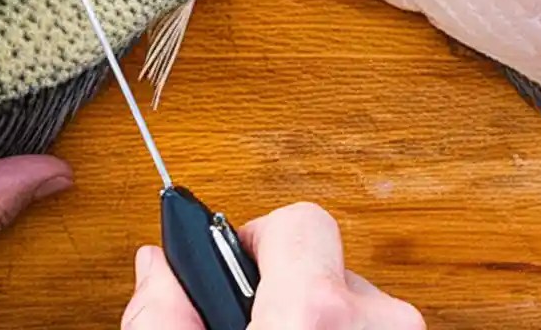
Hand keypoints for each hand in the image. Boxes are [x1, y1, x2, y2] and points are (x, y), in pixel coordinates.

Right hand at [122, 203, 424, 328]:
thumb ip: (161, 316)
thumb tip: (158, 270)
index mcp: (316, 315)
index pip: (300, 222)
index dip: (255, 244)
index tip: (234, 278)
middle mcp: (382, 323)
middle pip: (329, 266)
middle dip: (288, 293)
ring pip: (356, 309)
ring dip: (320, 326)